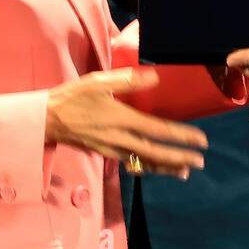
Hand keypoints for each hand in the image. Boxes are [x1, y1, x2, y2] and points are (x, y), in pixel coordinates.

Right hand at [45, 66, 208, 177]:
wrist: (47, 118)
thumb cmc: (73, 97)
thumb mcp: (98, 81)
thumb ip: (128, 80)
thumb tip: (155, 76)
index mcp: (121, 118)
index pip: (158, 129)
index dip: (181, 136)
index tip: (200, 139)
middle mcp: (119, 138)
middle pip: (155, 152)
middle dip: (179, 157)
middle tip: (200, 161)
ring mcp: (111, 149)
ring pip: (143, 162)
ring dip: (165, 167)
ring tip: (185, 171)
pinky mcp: (105, 153)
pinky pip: (130, 163)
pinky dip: (146, 168)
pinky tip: (155, 169)